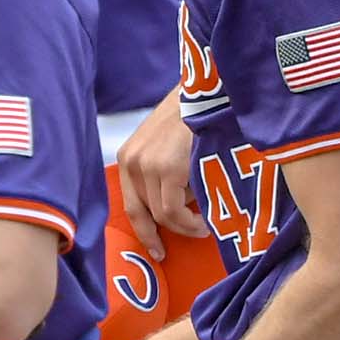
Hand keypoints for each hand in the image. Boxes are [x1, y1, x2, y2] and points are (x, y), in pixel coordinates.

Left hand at [113, 95, 205, 260]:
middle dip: (169, 232)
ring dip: (186, 226)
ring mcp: (149, 166)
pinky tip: (205, 220)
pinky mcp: (168, 169)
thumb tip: (178, 208)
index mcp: (129, 156)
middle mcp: (132, 162)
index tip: (157, 249)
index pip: (131, 205)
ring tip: (205, 225)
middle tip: (194, 234)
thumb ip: (163, 172)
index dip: (145, 232)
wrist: (210, 90)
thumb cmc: (196, 117)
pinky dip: (191, 222)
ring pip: (163, 215)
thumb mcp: (168, 144)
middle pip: (147, 214)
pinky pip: (176, 211)